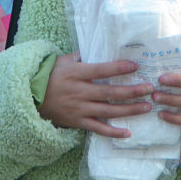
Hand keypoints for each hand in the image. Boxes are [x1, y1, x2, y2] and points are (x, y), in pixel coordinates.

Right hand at [38, 53, 152, 137]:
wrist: (31, 97)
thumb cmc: (50, 75)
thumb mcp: (63, 61)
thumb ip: (81, 56)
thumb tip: (98, 46)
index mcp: (76, 74)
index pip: (101, 70)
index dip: (118, 68)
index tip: (135, 65)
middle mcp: (80, 91)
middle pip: (109, 92)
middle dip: (131, 91)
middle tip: (149, 88)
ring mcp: (80, 108)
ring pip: (108, 111)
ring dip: (129, 110)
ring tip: (146, 107)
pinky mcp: (78, 121)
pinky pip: (98, 128)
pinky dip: (113, 132)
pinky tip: (128, 132)